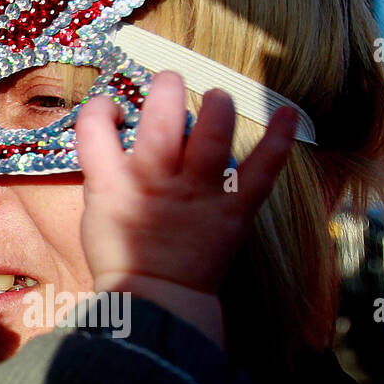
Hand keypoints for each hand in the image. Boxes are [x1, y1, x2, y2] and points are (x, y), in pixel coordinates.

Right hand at [74, 71, 298, 344]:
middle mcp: (153, 180)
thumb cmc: (121, 257)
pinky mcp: (233, 209)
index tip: (112, 110)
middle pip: (160, 118)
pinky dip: (279, 140)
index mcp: (110, 183)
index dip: (100, 107)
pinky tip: (288, 114)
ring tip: (216, 97)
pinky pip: (262, 168)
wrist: (155, 303)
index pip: (94, 124)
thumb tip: (121, 135)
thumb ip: (105, 170)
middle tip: (170, 81)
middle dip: (166, 88)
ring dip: (216, 105)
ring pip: (211, 133)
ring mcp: (197, 193)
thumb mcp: (95, 210)